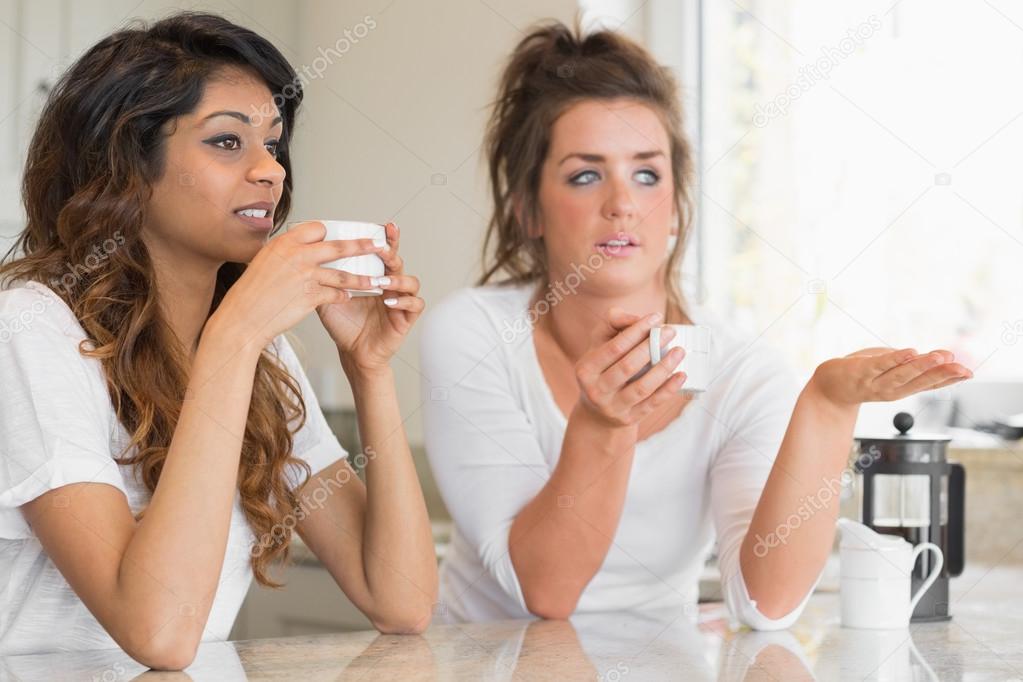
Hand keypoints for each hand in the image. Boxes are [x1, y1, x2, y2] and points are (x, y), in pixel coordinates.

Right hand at [213, 221, 384, 348]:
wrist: (243, 318)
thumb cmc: (251, 293)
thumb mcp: (265, 262)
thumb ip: (286, 253)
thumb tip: (301, 249)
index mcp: (285, 243)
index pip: (317, 228)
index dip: (329, 234)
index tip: (338, 237)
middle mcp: (297, 255)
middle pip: (338, 247)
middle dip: (362, 246)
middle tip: (379, 246)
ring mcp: (305, 276)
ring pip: (342, 274)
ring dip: (362, 278)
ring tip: (377, 280)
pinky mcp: (310, 296)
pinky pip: (335, 294)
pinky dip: (344, 296)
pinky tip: (349, 297)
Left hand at [316, 222, 423, 372]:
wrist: (352, 353)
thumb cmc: (344, 325)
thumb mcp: (328, 298)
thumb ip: (324, 279)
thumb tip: (307, 260)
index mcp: (375, 276)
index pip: (383, 254)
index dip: (388, 239)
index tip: (385, 226)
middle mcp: (391, 286)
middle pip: (398, 262)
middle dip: (392, 253)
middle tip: (382, 248)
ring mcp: (400, 301)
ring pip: (411, 282)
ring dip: (397, 279)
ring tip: (382, 282)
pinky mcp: (406, 318)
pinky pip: (414, 304)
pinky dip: (404, 301)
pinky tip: (390, 302)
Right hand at [572, 307, 685, 428]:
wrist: (597, 412)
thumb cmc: (602, 369)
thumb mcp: (599, 345)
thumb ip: (613, 323)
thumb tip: (637, 318)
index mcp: (586, 369)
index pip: (614, 348)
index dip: (636, 331)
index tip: (656, 318)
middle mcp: (596, 390)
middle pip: (628, 367)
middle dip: (651, 346)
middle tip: (670, 331)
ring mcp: (613, 407)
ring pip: (642, 387)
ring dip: (663, 368)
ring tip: (679, 351)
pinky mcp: (629, 419)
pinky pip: (652, 404)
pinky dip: (669, 389)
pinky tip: (681, 375)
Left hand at [810, 347, 972, 406]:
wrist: (828, 388)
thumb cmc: (862, 374)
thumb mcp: (890, 370)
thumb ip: (910, 365)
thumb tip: (935, 358)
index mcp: (902, 388)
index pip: (929, 385)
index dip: (949, 379)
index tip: (969, 373)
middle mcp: (891, 389)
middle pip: (920, 381)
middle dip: (942, 373)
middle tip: (961, 366)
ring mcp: (875, 381)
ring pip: (902, 374)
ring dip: (922, 365)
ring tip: (939, 356)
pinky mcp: (859, 371)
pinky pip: (879, 365)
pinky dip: (894, 359)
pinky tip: (909, 352)